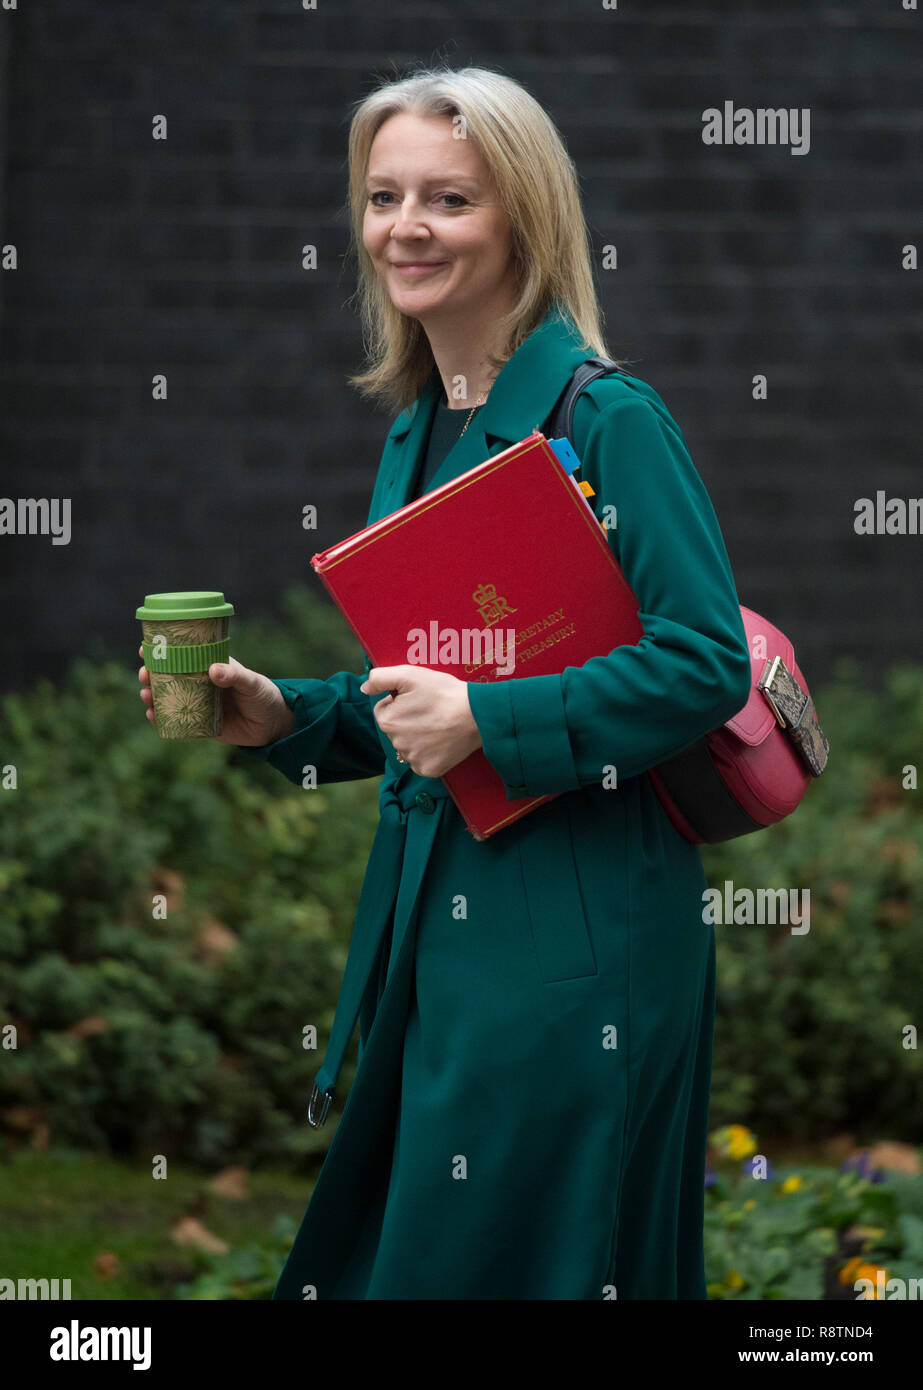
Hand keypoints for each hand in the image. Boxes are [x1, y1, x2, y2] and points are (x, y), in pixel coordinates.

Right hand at [138, 644, 294, 745]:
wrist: (274, 725)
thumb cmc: (263, 695)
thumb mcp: (251, 682)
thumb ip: (235, 676)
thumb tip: (213, 670)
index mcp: (209, 667)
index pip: (181, 656)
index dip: (161, 652)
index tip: (145, 649)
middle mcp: (199, 684)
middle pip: (167, 677)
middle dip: (150, 675)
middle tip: (144, 675)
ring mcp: (197, 704)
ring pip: (167, 698)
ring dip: (151, 696)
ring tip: (146, 696)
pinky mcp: (199, 724)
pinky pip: (175, 721)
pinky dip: (161, 719)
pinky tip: (152, 716)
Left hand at [360, 665, 482, 777]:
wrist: (477, 715)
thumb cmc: (444, 692)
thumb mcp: (410, 674)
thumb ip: (380, 678)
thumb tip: (364, 688)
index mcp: (387, 720)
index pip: (385, 710)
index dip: (400, 702)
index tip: (419, 699)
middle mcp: (396, 743)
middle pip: (396, 729)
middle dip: (408, 720)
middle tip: (431, 711)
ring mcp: (413, 759)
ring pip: (409, 746)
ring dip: (419, 737)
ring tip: (438, 725)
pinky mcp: (429, 770)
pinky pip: (422, 761)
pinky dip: (430, 753)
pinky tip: (442, 741)